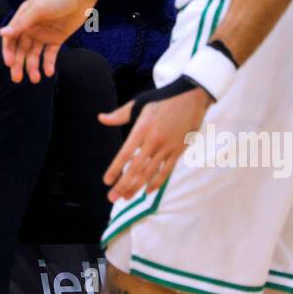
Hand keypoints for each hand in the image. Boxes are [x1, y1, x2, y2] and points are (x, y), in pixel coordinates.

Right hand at [0, 0, 93, 83]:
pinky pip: (50, 54)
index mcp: (22, 19)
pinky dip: (48, 64)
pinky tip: (48, 73)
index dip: (9, 52)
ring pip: (34, 54)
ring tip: (35, 79)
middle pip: (21, 50)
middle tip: (17, 79)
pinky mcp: (57, 39)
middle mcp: (31, 28)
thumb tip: (2, 33)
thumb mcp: (37, 10)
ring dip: (33, 67)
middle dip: (18, 64)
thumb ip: (21, 23)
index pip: (11, 38)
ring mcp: (43, 34)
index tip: (10, 64)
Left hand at [98, 87, 211, 201]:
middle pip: (136, 168)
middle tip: (112, 198)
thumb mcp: (139, 104)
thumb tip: (101, 118)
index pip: (125, 154)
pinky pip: (166, 171)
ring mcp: (168, 147)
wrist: (191, 96)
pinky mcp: (178, 151)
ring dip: (137, 187)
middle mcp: (154, 141)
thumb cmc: (162, 99)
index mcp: (142, 129)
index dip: (115, 169)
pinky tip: (147, 190)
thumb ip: (119, 115)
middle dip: (123, 185)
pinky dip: (156, 182)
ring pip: (150, 173)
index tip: (107, 181)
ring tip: (126, 197)